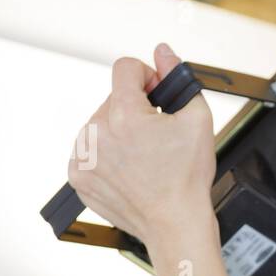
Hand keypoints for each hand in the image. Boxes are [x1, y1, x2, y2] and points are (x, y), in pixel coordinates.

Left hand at [67, 43, 215, 247]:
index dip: (146, 76)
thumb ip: (177, 77)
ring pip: (100, 124)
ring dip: (119, 132)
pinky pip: (89, 150)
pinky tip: (128, 169)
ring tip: (143, 157)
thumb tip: (162, 51)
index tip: (156, 94)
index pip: (125, 68)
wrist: (174, 224)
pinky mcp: (77, 175)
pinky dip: (107, 155)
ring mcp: (83, 157)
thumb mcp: (197, 119)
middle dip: (135, 110)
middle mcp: (96, 133)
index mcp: (124, 115)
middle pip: (113, 99)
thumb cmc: (187, 179)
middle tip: (156, 138)